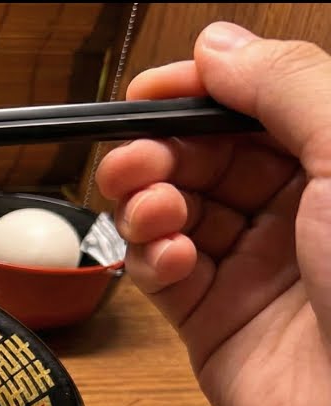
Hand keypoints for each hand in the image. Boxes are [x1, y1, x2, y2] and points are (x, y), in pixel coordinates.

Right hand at [96, 21, 330, 405]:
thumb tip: (218, 44)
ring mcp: (257, 270)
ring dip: (148, 200)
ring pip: (175, 213)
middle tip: (137, 155)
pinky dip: (150, 259)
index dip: (200, 92)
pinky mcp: (215, 326)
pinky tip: (164, 258)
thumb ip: (286, 87)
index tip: (149, 90)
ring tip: (147, 205)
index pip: (257, 107)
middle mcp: (302, 214)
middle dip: (162, 149)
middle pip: (206, 157)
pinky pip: (162, 278)